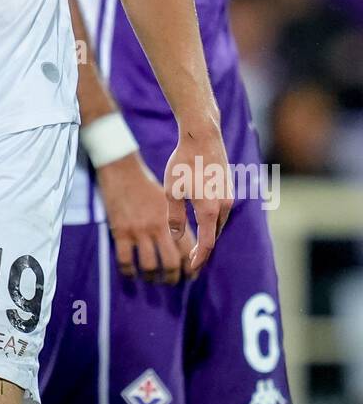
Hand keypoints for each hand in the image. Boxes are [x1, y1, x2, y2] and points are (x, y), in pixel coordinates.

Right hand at [98, 151, 182, 283]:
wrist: (122, 171)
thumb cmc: (147, 184)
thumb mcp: (168, 199)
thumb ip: (178, 220)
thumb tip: (187, 242)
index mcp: (171, 219)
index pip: (187, 250)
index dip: (191, 267)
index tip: (190, 275)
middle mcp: (157, 227)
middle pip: (171, 263)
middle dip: (173, 277)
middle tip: (171, 281)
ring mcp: (138, 230)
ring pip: (149, 265)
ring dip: (152, 277)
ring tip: (152, 279)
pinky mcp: (120, 231)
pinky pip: (125, 260)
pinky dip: (128, 272)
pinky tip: (131, 275)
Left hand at [164, 122, 232, 274]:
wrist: (202, 136)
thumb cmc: (183, 162)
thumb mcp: (172, 191)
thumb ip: (175, 216)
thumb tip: (178, 236)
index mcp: (210, 210)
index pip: (207, 244)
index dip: (199, 258)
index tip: (191, 267)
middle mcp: (224, 206)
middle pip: (215, 235)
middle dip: (204, 249)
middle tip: (191, 259)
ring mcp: (230, 196)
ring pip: (220, 223)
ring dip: (210, 234)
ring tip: (197, 242)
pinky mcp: (230, 188)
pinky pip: (222, 212)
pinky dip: (213, 221)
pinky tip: (203, 220)